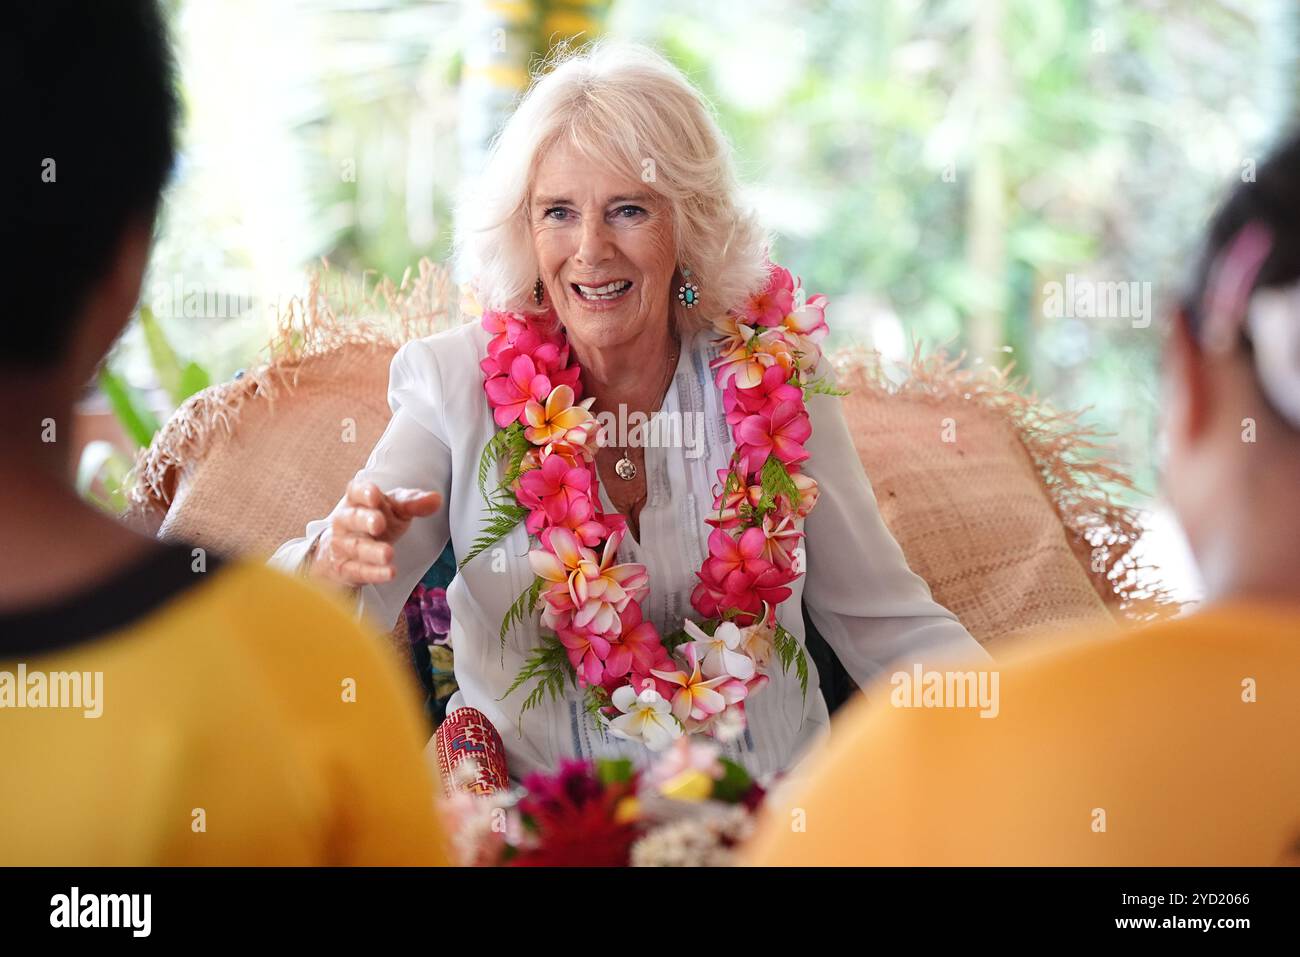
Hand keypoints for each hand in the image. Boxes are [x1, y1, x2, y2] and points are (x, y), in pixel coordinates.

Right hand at [309, 480, 442, 586]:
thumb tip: (436, 500)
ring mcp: (342, 545)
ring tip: (388, 554)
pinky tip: (390, 572)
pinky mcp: (345, 568)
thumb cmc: (376, 521)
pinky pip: (359, 570)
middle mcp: (345, 520)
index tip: (374, 495)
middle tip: (378, 523)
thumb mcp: (395, 509)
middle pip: (353, 518)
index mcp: (357, 500)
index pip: (357, 492)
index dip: (364, 492)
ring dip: (372, 551)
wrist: (346, 551)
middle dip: (365, 520)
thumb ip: (413, 503)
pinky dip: (374, 573)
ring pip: (356, 547)